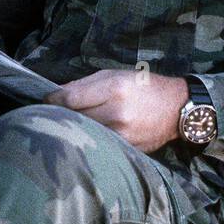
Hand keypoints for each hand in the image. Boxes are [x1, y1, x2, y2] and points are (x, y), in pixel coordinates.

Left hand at [44, 70, 188, 153]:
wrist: (177, 108)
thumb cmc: (144, 87)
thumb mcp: (115, 74)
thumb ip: (84, 84)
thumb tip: (56, 94)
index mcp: (114, 88)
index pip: (69, 98)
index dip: (52, 100)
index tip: (46, 100)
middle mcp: (117, 113)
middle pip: (74, 118)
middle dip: (61, 115)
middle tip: (54, 113)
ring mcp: (122, 134)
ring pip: (84, 134)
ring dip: (75, 129)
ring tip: (72, 123)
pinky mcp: (127, 149)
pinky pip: (99, 145)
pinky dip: (91, 140)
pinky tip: (90, 135)